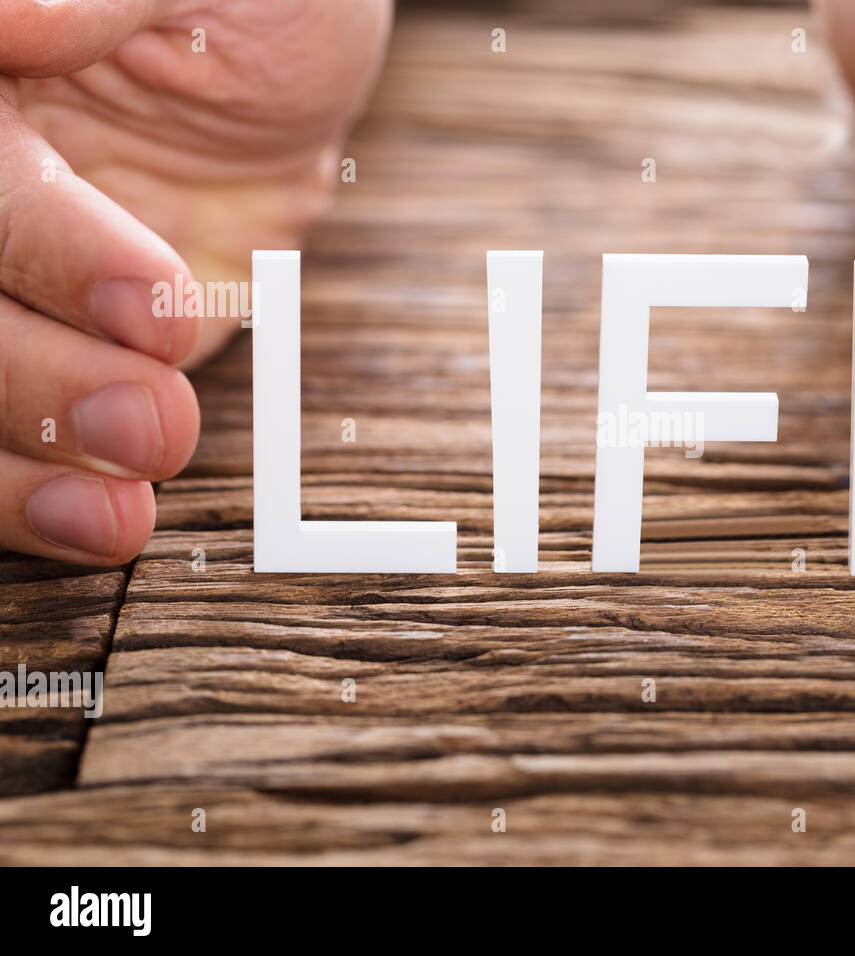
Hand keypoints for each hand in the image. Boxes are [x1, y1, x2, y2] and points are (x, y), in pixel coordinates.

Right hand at [0, 0, 390, 563]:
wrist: (281, 53)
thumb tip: (8, 19)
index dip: (42, 246)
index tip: (157, 304)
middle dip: (29, 382)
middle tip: (147, 425)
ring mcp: (1, 272)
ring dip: (20, 462)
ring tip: (118, 509)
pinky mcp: (47, 337)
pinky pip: (14, 430)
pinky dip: (38, 487)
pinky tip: (96, 521)